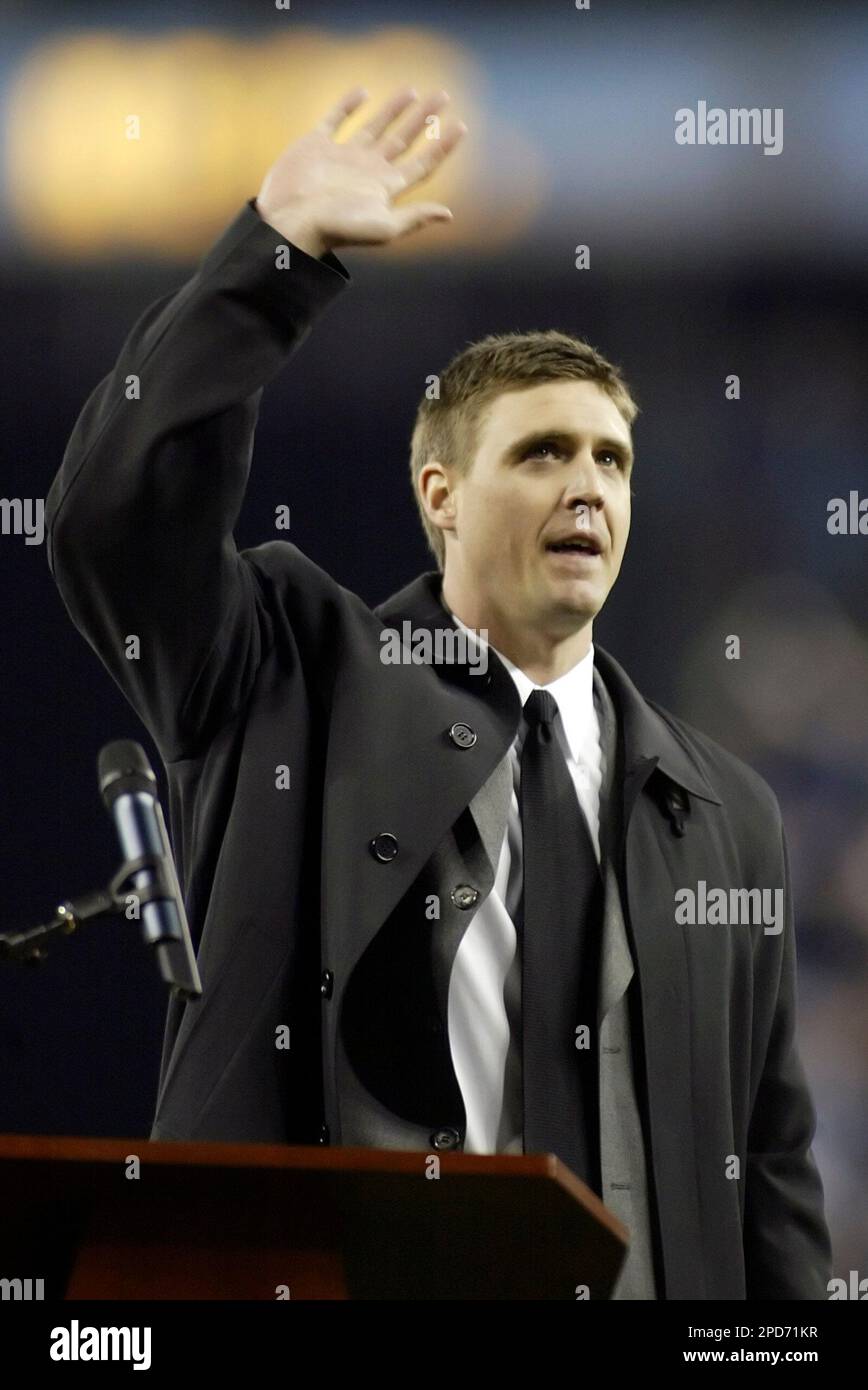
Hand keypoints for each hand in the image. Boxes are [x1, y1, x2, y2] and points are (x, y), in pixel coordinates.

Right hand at [255, 85, 466, 255]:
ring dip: (394, 110)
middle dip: (424, 120)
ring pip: (375, 127)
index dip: (442, 147)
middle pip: (404, 141)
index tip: (461, 126)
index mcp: (385, 188)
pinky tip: (363, 93)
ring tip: (413, 91)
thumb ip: (414, 218)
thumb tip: (449, 214)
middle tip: (443, 96)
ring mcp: (343, 157)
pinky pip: (335, 120)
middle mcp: (368, 170)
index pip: (421, 164)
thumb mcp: (383, 227)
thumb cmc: (338, 229)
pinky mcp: (317, 145)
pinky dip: (348, 105)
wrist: (291, 222)